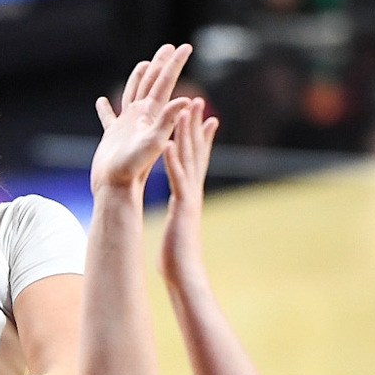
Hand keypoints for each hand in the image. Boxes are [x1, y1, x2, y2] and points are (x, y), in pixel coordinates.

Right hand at [91, 43, 197, 192]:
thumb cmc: (133, 168)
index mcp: (152, 115)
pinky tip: (102, 101)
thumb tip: (185, 99)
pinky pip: (109, 117)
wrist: (115, 188)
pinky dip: (105, 109)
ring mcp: (127, 126)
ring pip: (133, 94)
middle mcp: (142, 117)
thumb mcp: (153, 142)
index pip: (166, 83)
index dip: (175, 64)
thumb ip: (167, 121)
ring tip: (144, 64)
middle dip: (161, 64)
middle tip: (169, 46)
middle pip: (152, 83)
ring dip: (138, 78)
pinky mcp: (113, 136)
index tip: (186, 47)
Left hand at [159, 103, 218, 288]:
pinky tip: (170, 143)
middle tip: (197, 100)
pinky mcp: (183, 206)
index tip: (205, 118)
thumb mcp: (179, 227)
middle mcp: (193, 191)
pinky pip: (177, 179)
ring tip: (185, 109)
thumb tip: (182, 212)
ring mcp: (189, 197)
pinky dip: (174, 160)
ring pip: (190, 159)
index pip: (197, 161)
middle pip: (197, 152)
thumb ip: (182, 215)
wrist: (185, 273)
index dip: (201, 139)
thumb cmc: (179, 256)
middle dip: (196, 126)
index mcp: (190, 195)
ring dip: (188, 134)